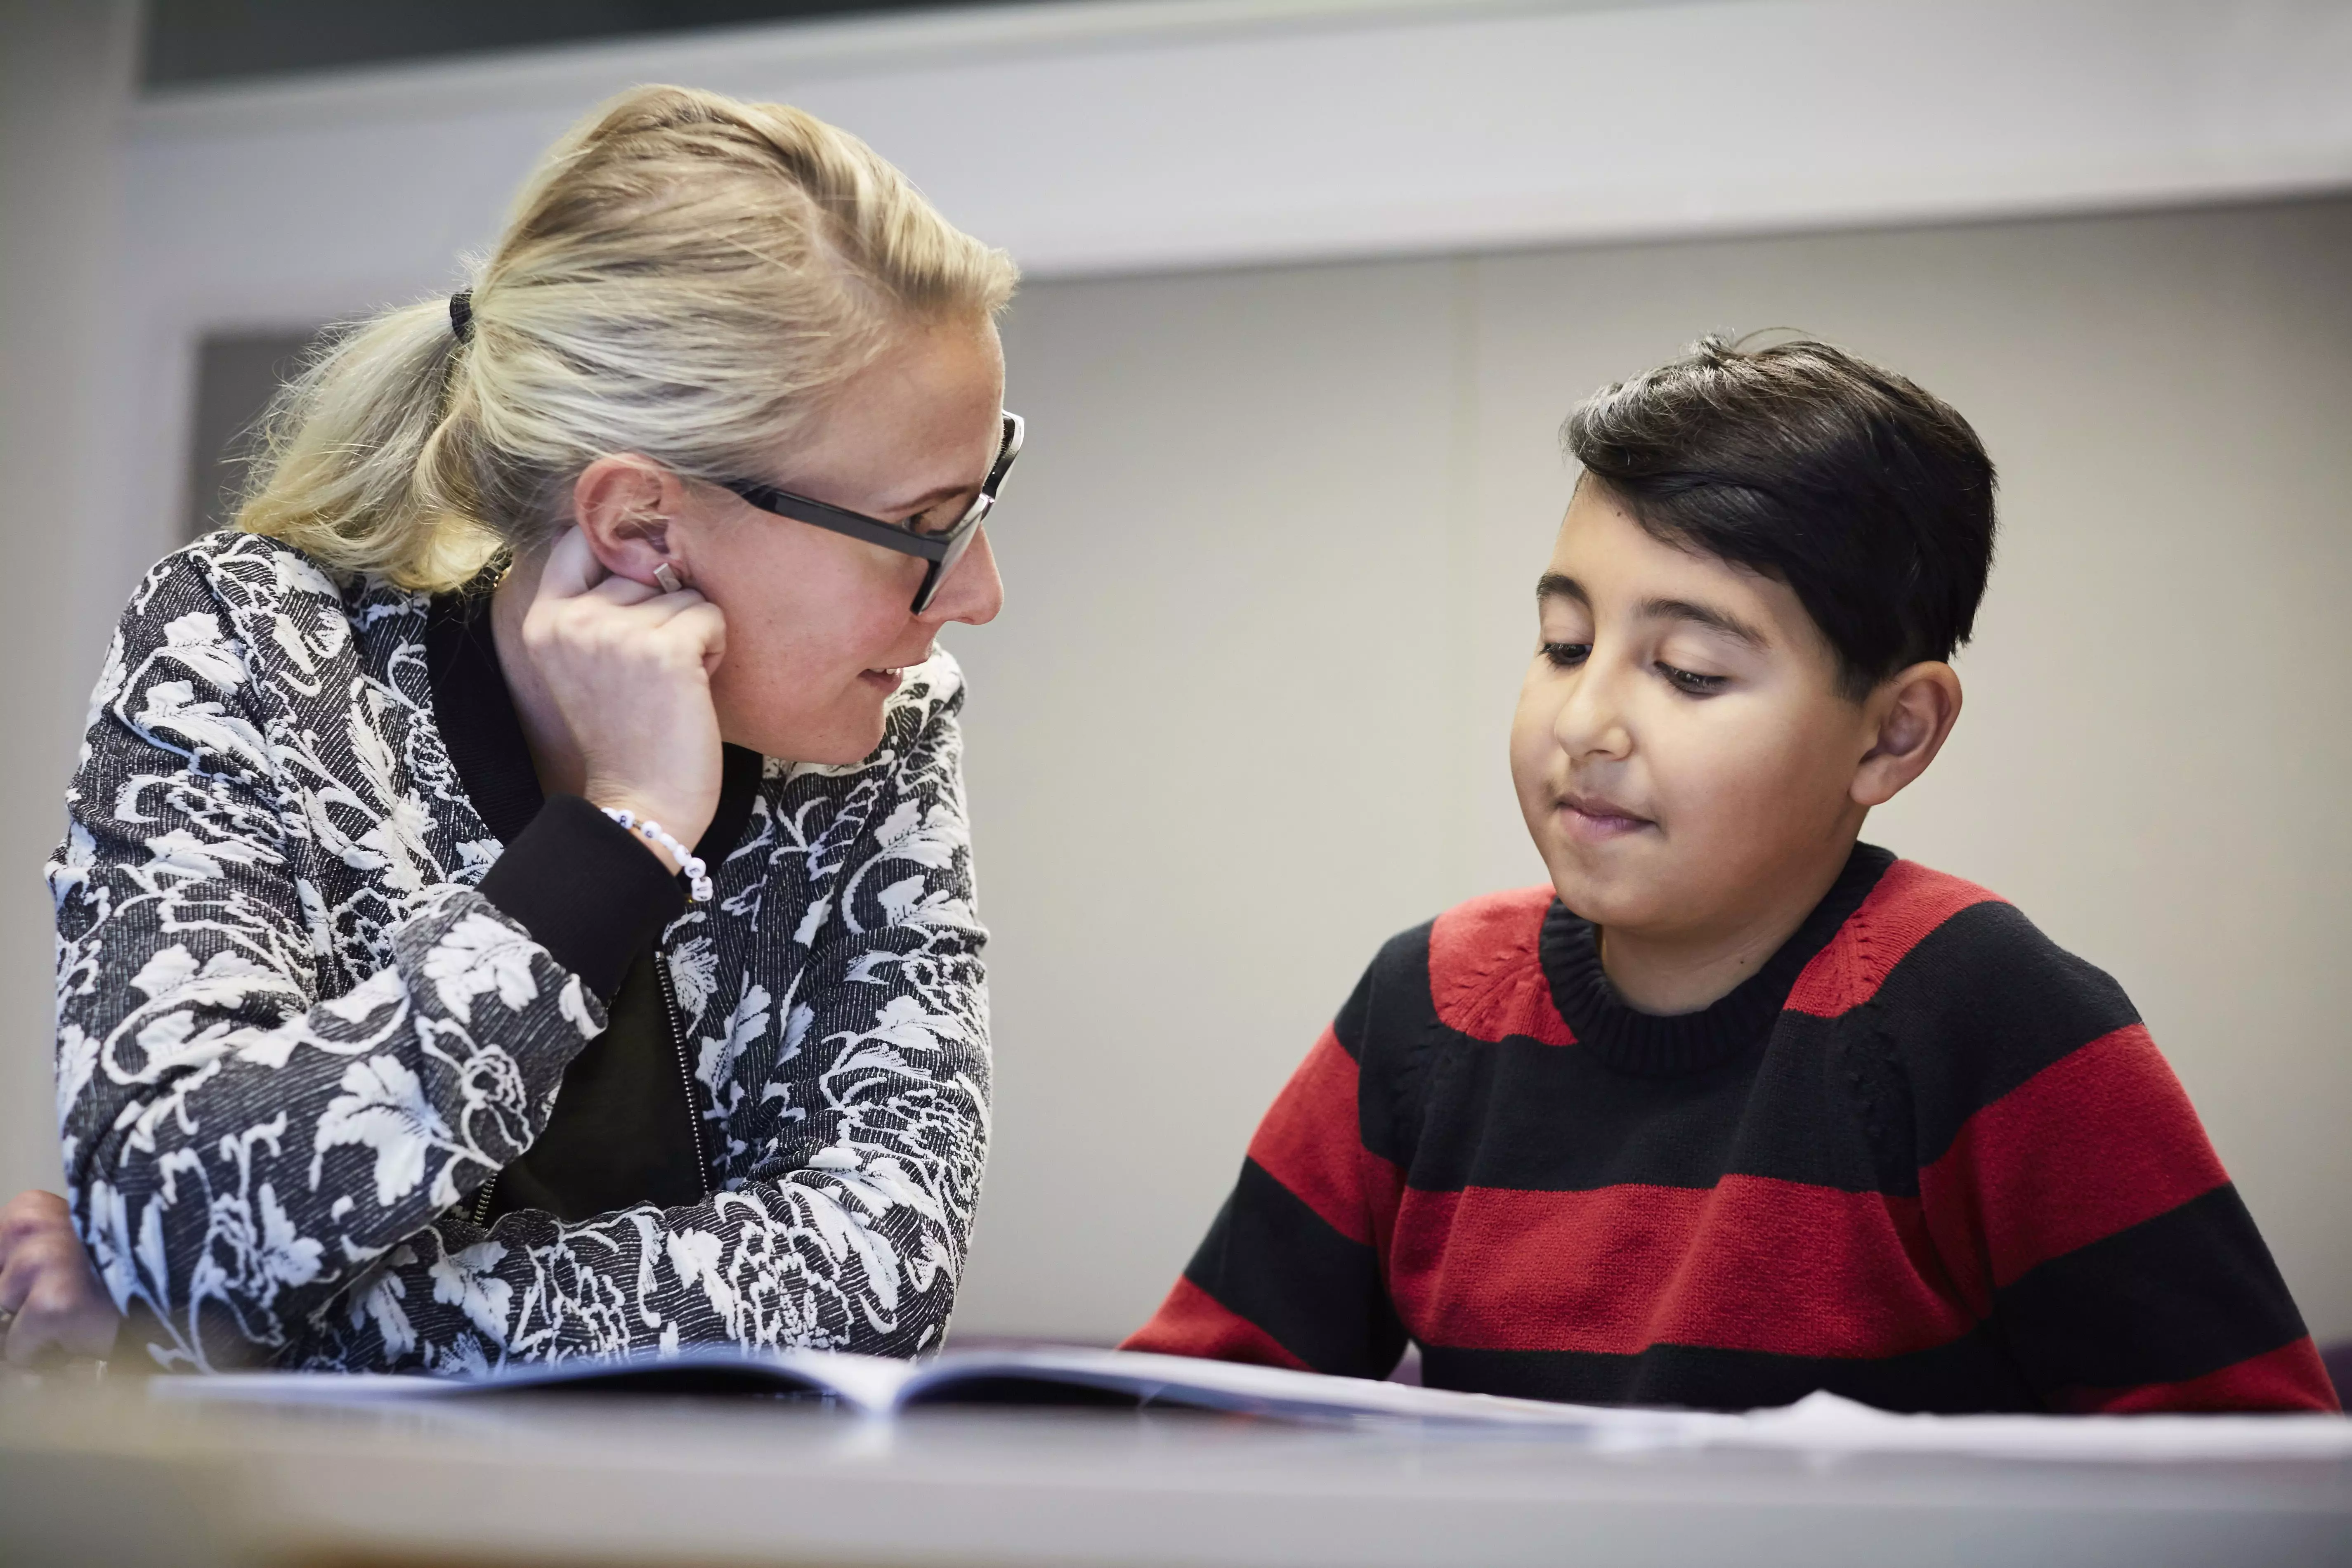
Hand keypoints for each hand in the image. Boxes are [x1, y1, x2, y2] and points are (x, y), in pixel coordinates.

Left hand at [0, 1190, 118, 1365]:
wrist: (183, 1280)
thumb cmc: (128, 1267)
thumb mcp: (66, 1245)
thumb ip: (28, 1263)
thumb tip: (7, 1303)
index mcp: (30, 1211)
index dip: (14, 1283)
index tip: (40, 1288)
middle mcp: (29, 1230)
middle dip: (18, 1304)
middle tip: (62, 1299)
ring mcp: (39, 1265)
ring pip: (2, 1319)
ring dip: (31, 1328)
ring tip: (74, 1314)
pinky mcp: (51, 1304)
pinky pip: (19, 1348)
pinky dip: (45, 1353)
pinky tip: (80, 1331)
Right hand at [521, 528, 727, 859]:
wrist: (641, 806)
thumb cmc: (625, 738)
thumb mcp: (584, 664)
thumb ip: (595, 608)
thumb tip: (641, 548)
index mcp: (544, 621)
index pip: (578, 541)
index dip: (619, 550)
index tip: (639, 579)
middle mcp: (573, 620)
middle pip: (643, 570)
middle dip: (663, 611)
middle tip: (655, 671)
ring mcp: (615, 632)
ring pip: (682, 592)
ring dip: (692, 632)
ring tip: (673, 683)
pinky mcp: (663, 650)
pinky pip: (710, 615)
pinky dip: (716, 648)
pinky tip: (695, 687)